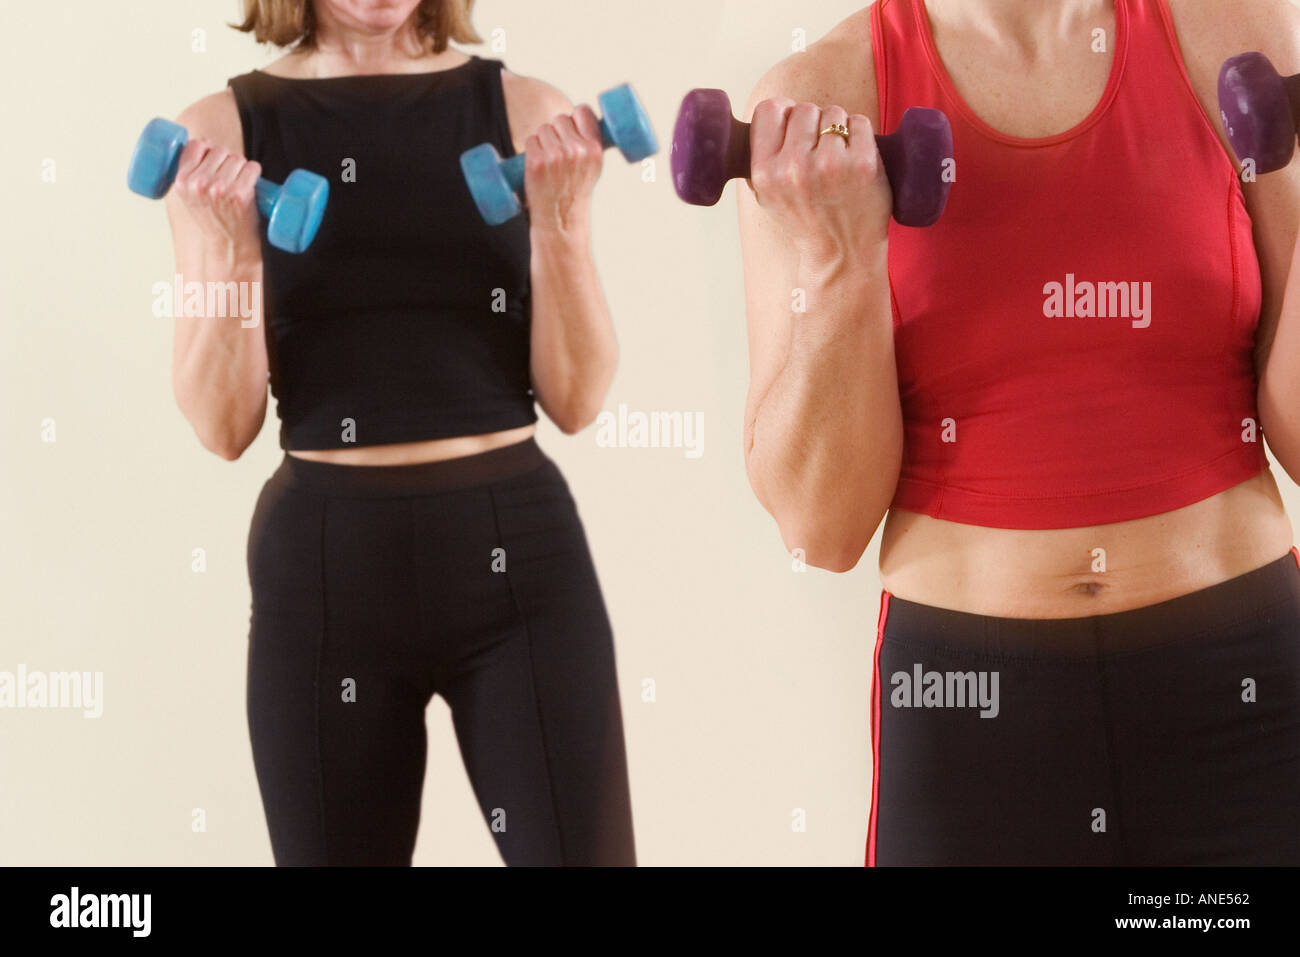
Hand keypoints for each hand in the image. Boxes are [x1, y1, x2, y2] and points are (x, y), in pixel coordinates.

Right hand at [172, 138, 262, 260]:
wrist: (229, 245)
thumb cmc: (212, 218)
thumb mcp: (190, 196)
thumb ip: (190, 173)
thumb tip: (203, 144)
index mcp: (181, 180)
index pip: (197, 144)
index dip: (208, 149)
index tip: (214, 160)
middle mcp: (199, 183)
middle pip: (220, 150)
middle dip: (227, 160)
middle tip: (229, 179)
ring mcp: (220, 188)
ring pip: (237, 158)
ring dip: (242, 167)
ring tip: (238, 184)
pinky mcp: (240, 194)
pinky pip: (252, 167)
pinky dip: (255, 172)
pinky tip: (252, 184)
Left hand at [523, 105, 603, 233]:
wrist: (560, 221)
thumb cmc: (575, 192)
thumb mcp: (593, 168)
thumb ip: (589, 144)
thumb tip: (579, 118)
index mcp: (594, 149)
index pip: (582, 111)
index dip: (574, 118)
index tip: (571, 127)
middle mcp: (576, 150)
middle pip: (560, 119)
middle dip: (557, 132)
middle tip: (558, 155)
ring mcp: (556, 156)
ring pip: (544, 129)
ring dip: (542, 141)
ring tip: (549, 163)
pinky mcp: (536, 162)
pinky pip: (530, 140)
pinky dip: (531, 149)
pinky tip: (537, 165)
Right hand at [748, 99, 892, 268]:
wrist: (842, 254)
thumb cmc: (805, 219)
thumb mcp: (767, 196)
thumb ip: (762, 157)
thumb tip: (770, 114)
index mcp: (764, 173)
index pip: (768, 109)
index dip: (782, 113)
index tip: (792, 127)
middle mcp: (794, 168)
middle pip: (803, 109)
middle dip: (813, 124)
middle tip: (819, 152)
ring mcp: (830, 165)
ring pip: (833, 113)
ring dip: (838, 130)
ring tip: (837, 160)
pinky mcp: (863, 164)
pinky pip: (859, 123)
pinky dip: (860, 136)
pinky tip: (855, 161)